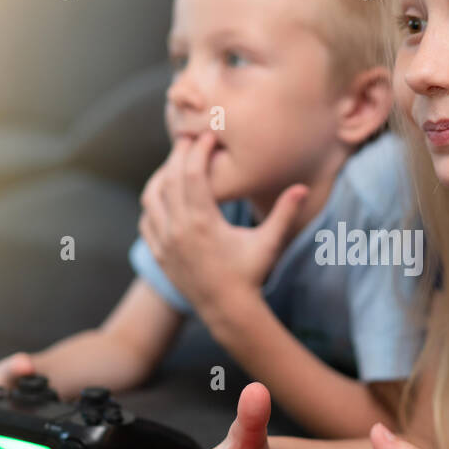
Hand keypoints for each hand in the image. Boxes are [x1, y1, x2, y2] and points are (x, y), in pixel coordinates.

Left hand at [138, 134, 307, 315]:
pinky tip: (166, 195)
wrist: (228, 310)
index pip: (192, 173)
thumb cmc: (251, 274)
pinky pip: (146, 218)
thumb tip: (303, 187)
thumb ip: (284, 213)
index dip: (199, 150)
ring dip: (161, 176)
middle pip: (169, 178)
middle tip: (190, 140)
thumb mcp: (269, 242)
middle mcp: (178, 229)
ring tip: (176, 165)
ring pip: (151, 195)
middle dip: (179, 154)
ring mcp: (164, 242)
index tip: (208, 137)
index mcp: (202, 222)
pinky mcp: (159, 253)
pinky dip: (153, 201)